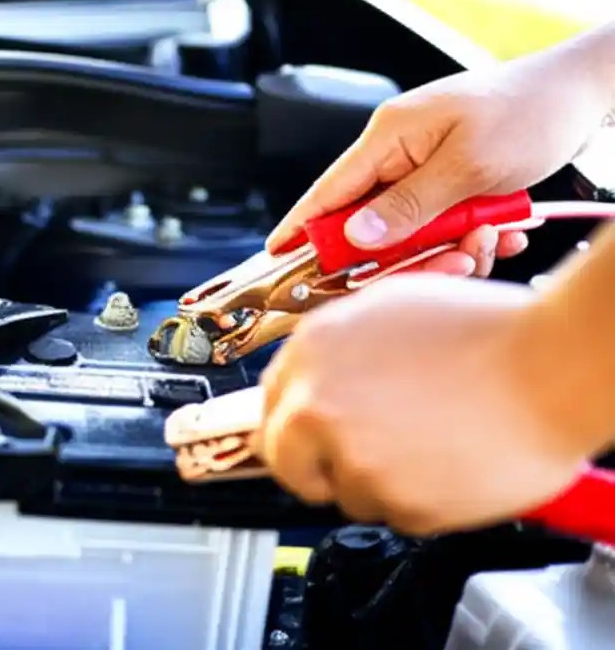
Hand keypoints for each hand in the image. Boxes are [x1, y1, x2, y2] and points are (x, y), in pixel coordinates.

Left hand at [239, 273, 590, 535]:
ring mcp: (355, 459)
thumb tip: (314, 379)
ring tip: (427, 441)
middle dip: (312, 464)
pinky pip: (394, 514)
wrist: (553, 368)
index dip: (293, 422)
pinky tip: (448, 460)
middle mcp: (319, 405)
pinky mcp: (399, 504)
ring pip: (343, 492)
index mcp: (312, 350)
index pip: (269, 405)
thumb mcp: (390, 309)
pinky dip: (418, 498)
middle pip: (284, 460)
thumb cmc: (489, 331)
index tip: (305, 435)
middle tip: (352, 458)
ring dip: (375, 479)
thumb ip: (336, 349)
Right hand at [268, 34, 614, 277]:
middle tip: (451, 261)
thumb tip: (358, 235)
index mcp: (390, 136)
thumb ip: (409, 205)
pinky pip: (442, 226)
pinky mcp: (451, 181)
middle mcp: (401, 153)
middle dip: (411, 252)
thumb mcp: (468, 166)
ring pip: (413, 231)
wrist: (585, 93)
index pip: (329, 191)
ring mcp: (426, 168)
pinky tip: (500, 233)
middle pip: (373, 222)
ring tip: (488, 240)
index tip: (277, 256)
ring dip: (450, 247)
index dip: (302, 227)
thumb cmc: (532, 111)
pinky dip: (470, 238)